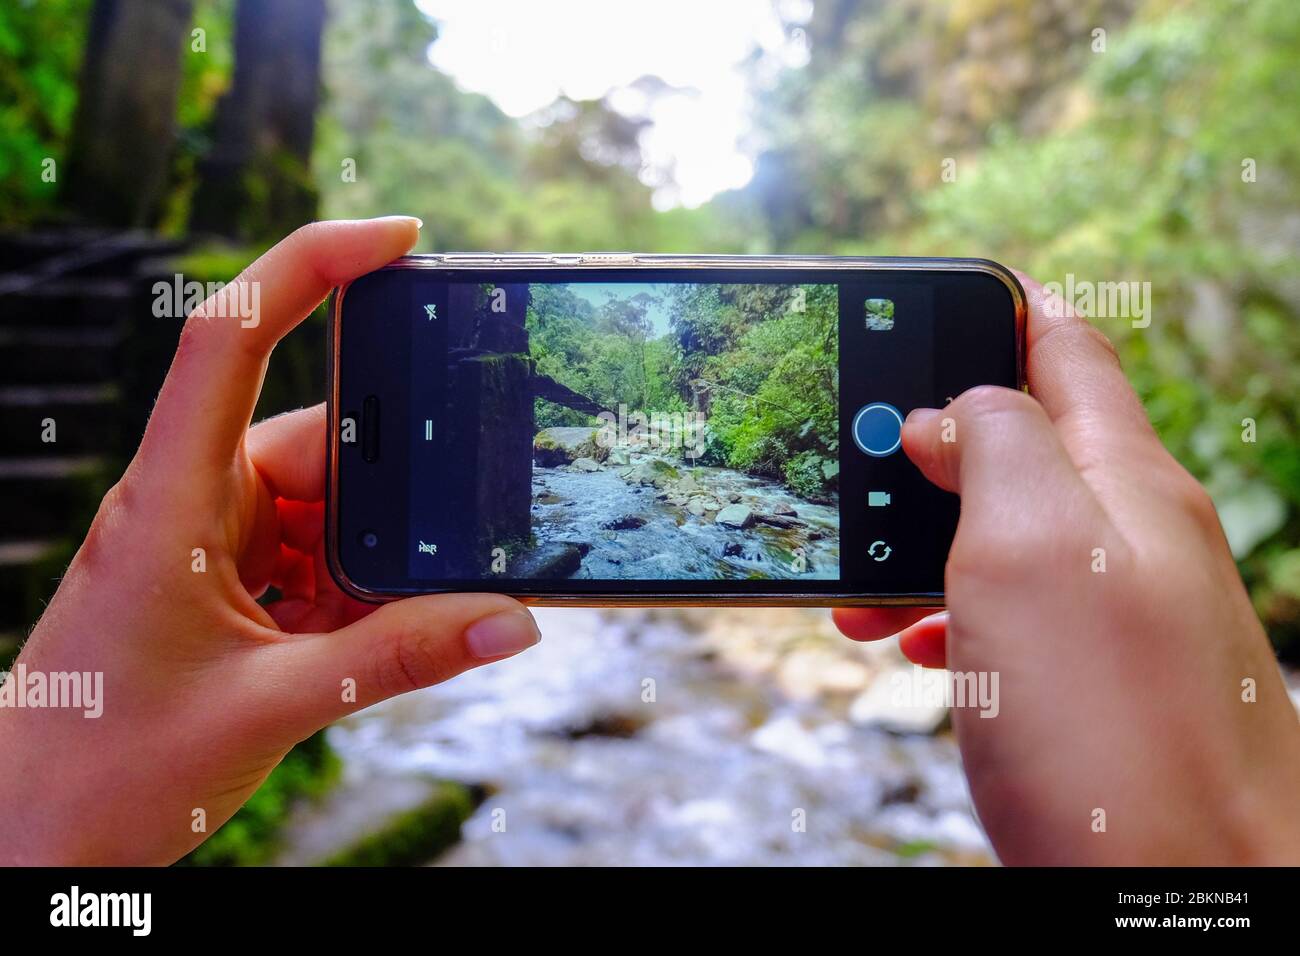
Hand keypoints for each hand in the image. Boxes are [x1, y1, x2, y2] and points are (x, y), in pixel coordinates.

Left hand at [0, 218, 540, 864]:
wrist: (33, 838)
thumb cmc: (111, 770)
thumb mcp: (276, 707)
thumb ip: (401, 658)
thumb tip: (514, 621)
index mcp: (172, 497)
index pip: (230, 340)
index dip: (309, 267)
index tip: (397, 237)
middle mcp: (188, 499)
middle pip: (316, 447)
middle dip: (382, 505)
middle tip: (435, 560)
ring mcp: (204, 541)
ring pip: (321, 511)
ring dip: (364, 567)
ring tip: (373, 633)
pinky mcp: (218, 581)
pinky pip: (307, 557)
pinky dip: (345, 595)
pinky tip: (352, 646)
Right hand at [835, 273, 1299, 864]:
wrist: (1182, 894)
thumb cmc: (1111, 728)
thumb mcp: (1031, 548)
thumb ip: (994, 446)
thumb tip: (951, 412)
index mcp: (1121, 478)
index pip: (1066, 347)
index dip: (996, 309)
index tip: (924, 300)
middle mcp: (1130, 532)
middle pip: (1021, 440)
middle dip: (928, 445)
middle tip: (856, 464)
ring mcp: (1117, 607)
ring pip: (1002, 533)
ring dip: (919, 541)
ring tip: (854, 582)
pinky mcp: (1095, 676)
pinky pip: (1010, 609)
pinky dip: (944, 607)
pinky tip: (908, 642)